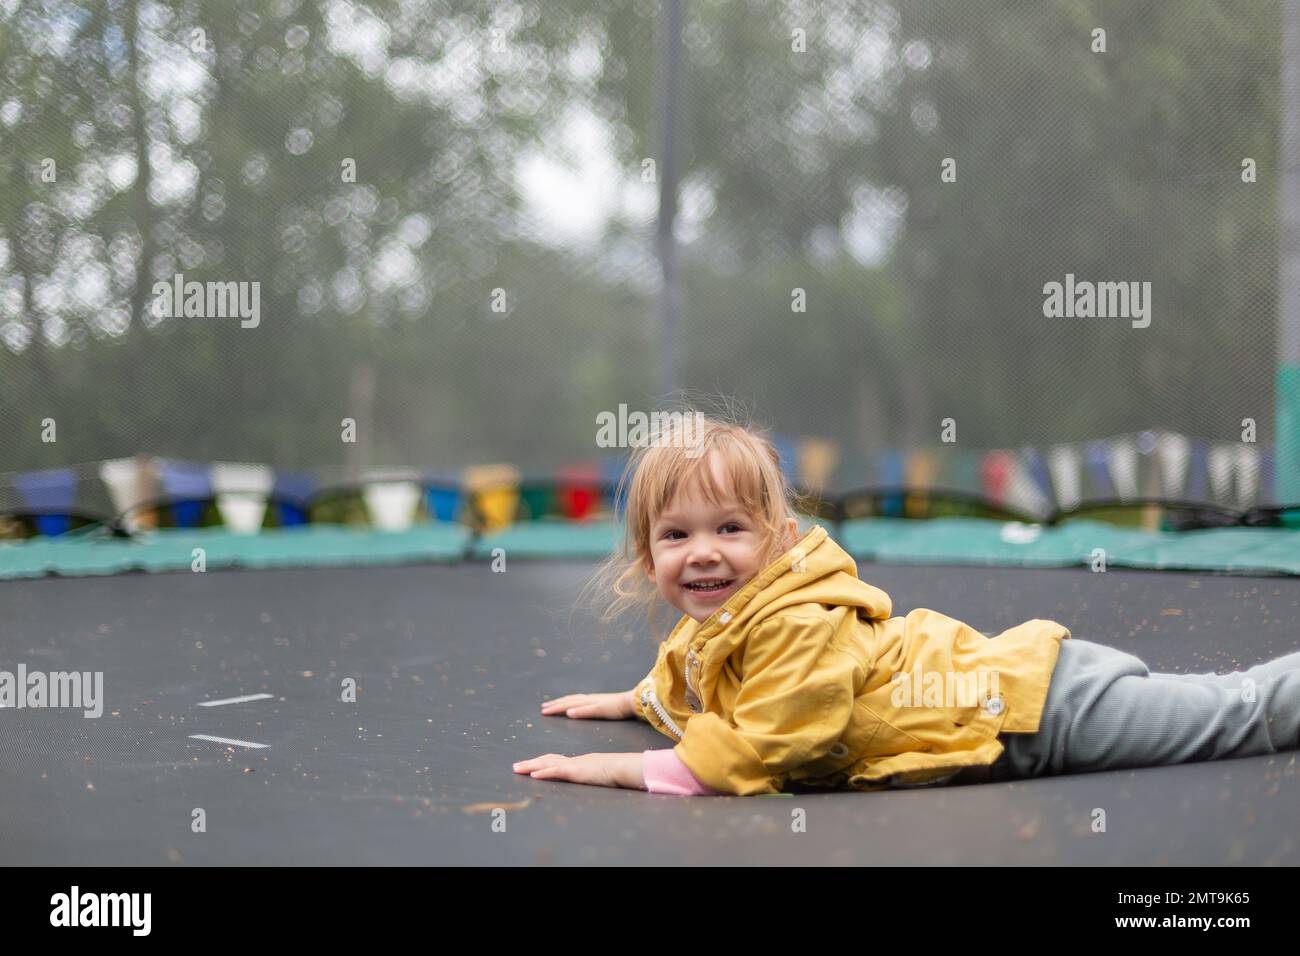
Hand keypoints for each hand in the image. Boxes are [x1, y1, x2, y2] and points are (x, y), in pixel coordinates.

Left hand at [512, 752, 644, 789]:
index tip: (529, 765)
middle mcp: (572, 761)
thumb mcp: (599, 774)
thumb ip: (591, 775)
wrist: (623, 766)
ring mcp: (573, 765)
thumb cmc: (615, 772)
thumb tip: (589, 778)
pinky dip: (543, 773)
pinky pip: (556, 771)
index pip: (555, 760)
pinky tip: (533, 775)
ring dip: (530, 767)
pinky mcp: (576, 771)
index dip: (540, 762)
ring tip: (517, 769)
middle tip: (515, 767)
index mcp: (577, 762)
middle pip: (546, 760)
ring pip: (547, 764)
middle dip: (530, 763)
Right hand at [541, 690, 636, 719]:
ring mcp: (592, 698)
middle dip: (555, 704)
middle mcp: (587, 698)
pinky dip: (572, 700)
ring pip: (573, 699)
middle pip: (568, 701)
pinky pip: (579, 699)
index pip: (566, 705)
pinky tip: (574, 702)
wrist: (630, 702)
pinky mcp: (597, 700)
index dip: (555, 708)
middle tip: (544, 708)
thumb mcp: (599, 711)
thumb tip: (568, 713)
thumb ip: (584, 712)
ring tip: (555, 703)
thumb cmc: (616, 708)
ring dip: (562, 701)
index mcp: (586, 702)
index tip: (543, 712)